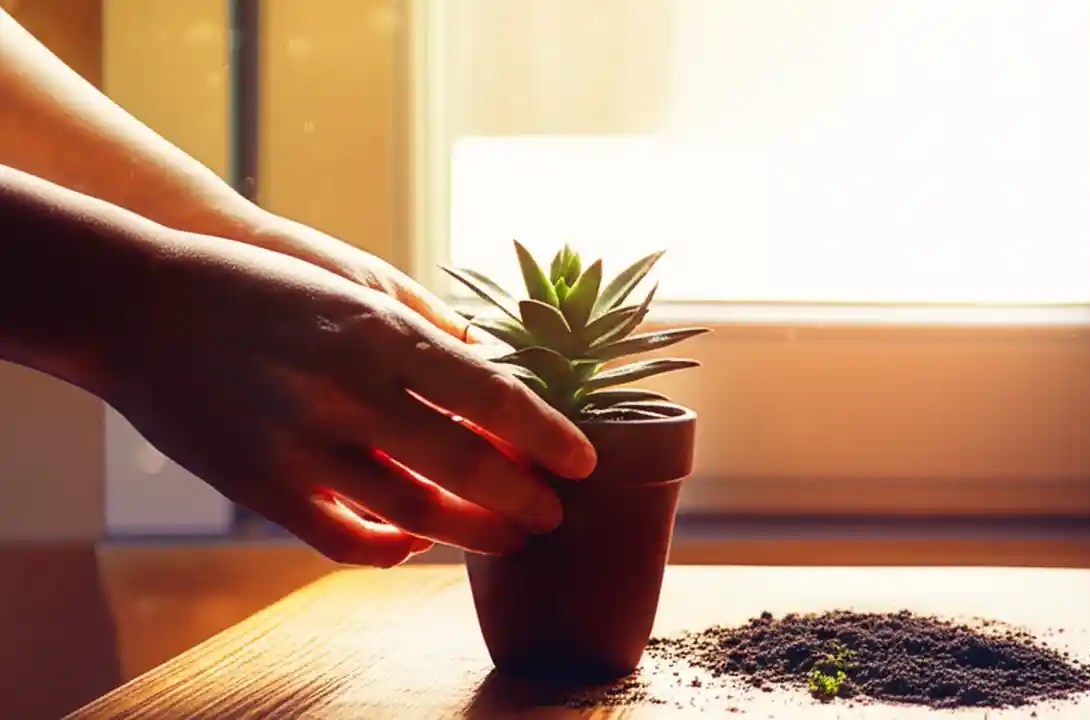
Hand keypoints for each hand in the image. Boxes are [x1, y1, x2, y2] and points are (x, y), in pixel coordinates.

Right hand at [106, 232, 595, 566]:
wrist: (140, 303)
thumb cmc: (261, 283)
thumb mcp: (354, 279)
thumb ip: (427, 323)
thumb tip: (492, 362)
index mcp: (383, 329)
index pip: (495, 396)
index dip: (548, 436)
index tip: (583, 463)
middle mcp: (352, 387)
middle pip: (468, 464)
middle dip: (523, 498)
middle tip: (551, 515)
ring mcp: (304, 440)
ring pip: (415, 511)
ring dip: (472, 532)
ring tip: (505, 538)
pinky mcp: (262, 483)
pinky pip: (344, 537)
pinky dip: (389, 548)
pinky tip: (413, 543)